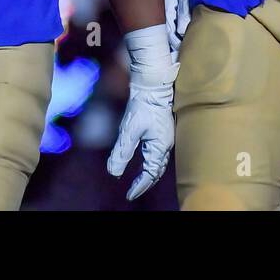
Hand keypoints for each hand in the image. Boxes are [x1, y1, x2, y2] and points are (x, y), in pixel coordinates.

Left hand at [107, 25, 177, 200]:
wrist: (152, 84)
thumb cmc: (142, 106)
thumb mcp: (129, 130)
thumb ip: (122, 152)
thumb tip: (114, 172)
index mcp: (160, 147)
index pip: (150, 174)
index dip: (140, 186)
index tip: (129, 195)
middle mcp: (165, 145)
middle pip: (157, 170)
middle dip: (145, 183)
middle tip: (133, 191)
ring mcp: (166, 138)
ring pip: (158, 162)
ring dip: (149, 173)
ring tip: (138, 182)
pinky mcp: (162, 131)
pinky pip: (158, 153)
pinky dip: (150, 162)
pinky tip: (143, 161)